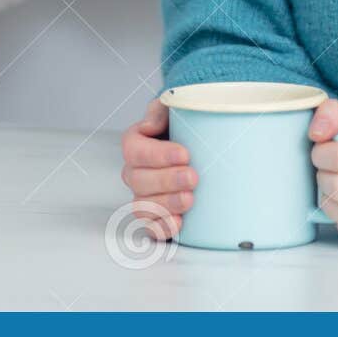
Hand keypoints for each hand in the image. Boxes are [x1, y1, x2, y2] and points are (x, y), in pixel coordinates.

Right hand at [120, 98, 195, 240]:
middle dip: (167, 181)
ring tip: (190, 200)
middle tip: (193, 177)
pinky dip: (162, 228)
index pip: (135, 150)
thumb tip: (149, 125)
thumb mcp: (174, 108)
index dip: (158, 155)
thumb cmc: (186, 125)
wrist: (202, 143)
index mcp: (136, 143)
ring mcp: (144, 195)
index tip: (185, 154)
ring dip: (166, 205)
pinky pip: (150, 227)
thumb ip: (161, 110)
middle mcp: (136, 171)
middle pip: (139, 181)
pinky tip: (179, 223)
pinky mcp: (157, 215)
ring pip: (143, 206)